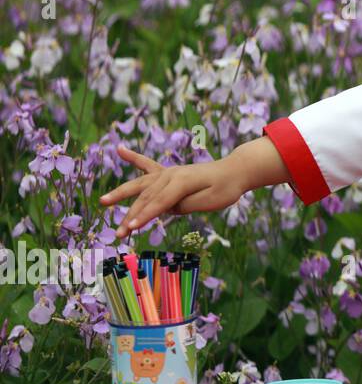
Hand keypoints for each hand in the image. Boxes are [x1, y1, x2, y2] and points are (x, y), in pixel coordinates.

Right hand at [100, 144, 249, 238]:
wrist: (235, 171)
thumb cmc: (227, 188)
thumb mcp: (211, 201)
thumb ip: (187, 205)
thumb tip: (168, 209)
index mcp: (182, 181)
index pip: (160, 203)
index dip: (145, 217)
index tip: (131, 229)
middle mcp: (172, 174)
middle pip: (147, 197)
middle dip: (131, 216)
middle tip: (118, 234)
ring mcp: (169, 172)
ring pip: (142, 186)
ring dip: (121, 195)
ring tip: (103, 202)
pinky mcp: (169, 173)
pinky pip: (147, 165)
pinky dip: (133, 157)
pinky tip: (120, 150)